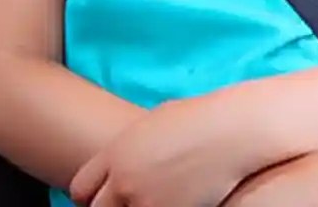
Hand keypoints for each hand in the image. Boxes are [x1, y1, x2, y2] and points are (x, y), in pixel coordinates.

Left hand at [69, 96, 251, 206]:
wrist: (237, 130)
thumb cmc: (202, 119)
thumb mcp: (153, 123)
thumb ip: (128, 148)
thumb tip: (120, 162)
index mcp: (116, 153)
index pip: (80, 188)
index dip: (91, 196)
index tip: (103, 198)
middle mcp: (125, 181)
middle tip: (129, 203)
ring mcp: (148, 203)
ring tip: (158, 198)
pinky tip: (180, 200)